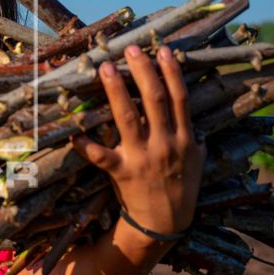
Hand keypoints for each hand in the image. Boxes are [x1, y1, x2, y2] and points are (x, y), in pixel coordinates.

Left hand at [72, 45, 204, 236]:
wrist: (165, 225)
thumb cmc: (181, 190)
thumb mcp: (196, 162)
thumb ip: (196, 140)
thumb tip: (199, 122)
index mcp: (184, 139)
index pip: (180, 98)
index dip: (172, 73)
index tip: (163, 50)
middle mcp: (165, 144)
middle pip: (155, 100)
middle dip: (143, 72)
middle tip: (131, 49)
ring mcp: (143, 158)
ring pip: (128, 118)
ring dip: (116, 91)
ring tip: (106, 68)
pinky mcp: (122, 172)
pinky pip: (101, 156)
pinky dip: (86, 144)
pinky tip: (73, 131)